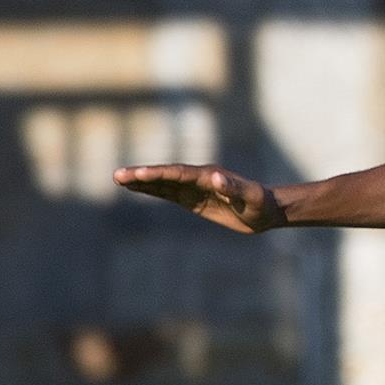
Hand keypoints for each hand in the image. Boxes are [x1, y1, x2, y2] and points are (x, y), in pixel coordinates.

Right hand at [113, 164, 285, 233]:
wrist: (267, 210)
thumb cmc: (261, 204)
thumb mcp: (251, 197)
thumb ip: (234, 187)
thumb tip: (215, 177)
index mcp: (210, 176)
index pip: (179, 173)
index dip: (159, 174)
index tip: (138, 174)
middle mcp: (199, 178)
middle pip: (166, 175)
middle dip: (142, 175)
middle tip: (117, 175)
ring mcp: (195, 188)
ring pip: (163, 183)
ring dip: (142, 181)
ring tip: (118, 179)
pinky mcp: (193, 199)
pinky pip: (168, 193)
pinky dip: (152, 190)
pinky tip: (136, 188)